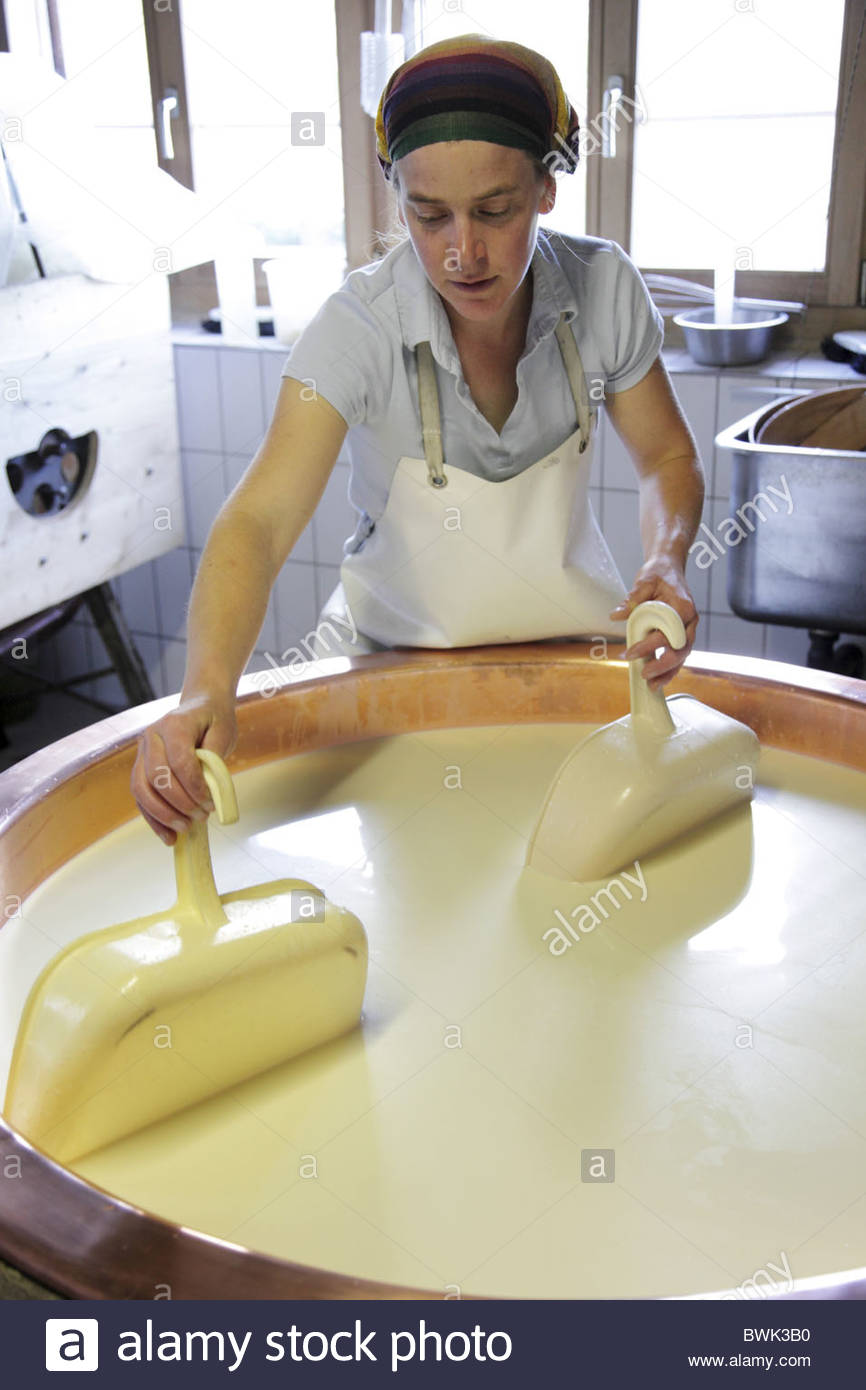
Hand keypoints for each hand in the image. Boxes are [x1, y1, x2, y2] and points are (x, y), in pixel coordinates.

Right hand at [131, 693, 237, 844]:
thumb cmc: (214, 720)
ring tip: (185, 829)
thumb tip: (208, 790)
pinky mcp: (139, 767)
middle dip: (179, 803)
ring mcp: (142, 752)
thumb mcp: (223, 732)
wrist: (200, 707)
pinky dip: (153, 819)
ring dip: (162, 814)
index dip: (194, 787)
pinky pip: (140, 797)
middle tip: (201, 817)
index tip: (210, 803)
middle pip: (157, 777)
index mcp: (174, 724)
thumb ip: (215, 758)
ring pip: (141, 789)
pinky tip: (168, 836)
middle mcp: (152, 736)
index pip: (179, 761)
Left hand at [609, 559, 698, 689]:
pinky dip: (669, 670)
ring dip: (667, 673)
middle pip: (681, 649)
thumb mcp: (644, 581)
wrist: (669, 569)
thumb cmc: (658, 574)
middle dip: (662, 665)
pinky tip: (657, 681)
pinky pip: (678, 656)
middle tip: (643, 673)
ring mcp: (688, 630)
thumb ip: (632, 598)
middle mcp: (689, 621)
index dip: (651, 645)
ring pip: (682, 657)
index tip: (631, 652)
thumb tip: (617, 615)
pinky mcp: (682, 636)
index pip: (669, 631)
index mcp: (683, 607)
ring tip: (651, 686)